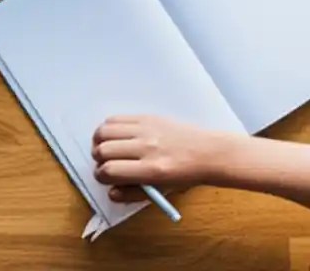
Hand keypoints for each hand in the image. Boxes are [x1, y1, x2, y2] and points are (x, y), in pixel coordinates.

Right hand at [92, 115, 234, 201]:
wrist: (210, 153)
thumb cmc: (187, 175)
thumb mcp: (163, 190)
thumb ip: (135, 193)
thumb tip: (111, 192)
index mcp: (153, 170)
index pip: (110, 171)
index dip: (101, 176)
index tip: (104, 177)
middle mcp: (147, 148)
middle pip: (103, 150)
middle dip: (99, 160)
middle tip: (106, 163)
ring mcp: (146, 130)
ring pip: (104, 132)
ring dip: (99, 142)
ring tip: (107, 148)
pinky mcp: (146, 117)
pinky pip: (114, 119)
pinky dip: (108, 129)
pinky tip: (115, 136)